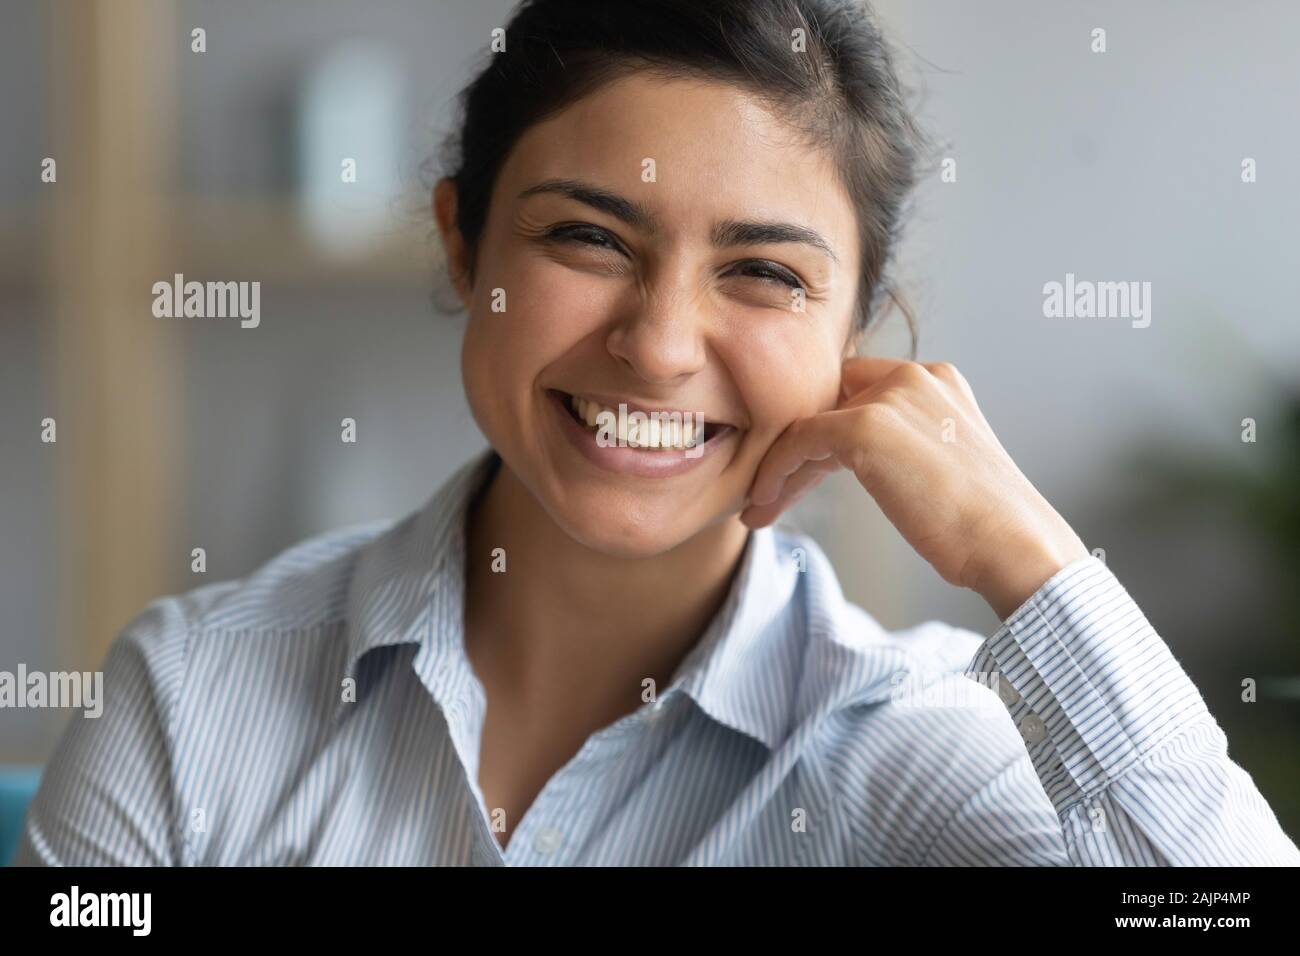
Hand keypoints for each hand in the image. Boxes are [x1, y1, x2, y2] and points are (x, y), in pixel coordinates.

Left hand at [740, 357, 1089, 619]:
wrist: (1014, 545)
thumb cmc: (984, 526)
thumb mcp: (942, 466)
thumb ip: (905, 447)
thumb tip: (861, 463)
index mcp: (938, 380)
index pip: (857, 391)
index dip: (822, 432)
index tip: (799, 477)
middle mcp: (915, 376)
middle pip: (828, 404)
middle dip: (794, 450)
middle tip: (770, 496)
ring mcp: (891, 397)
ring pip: (808, 424)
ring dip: (778, 468)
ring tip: (760, 512)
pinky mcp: (867, 426)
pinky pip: (799, 440)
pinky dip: (776, 470)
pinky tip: (766, 501)